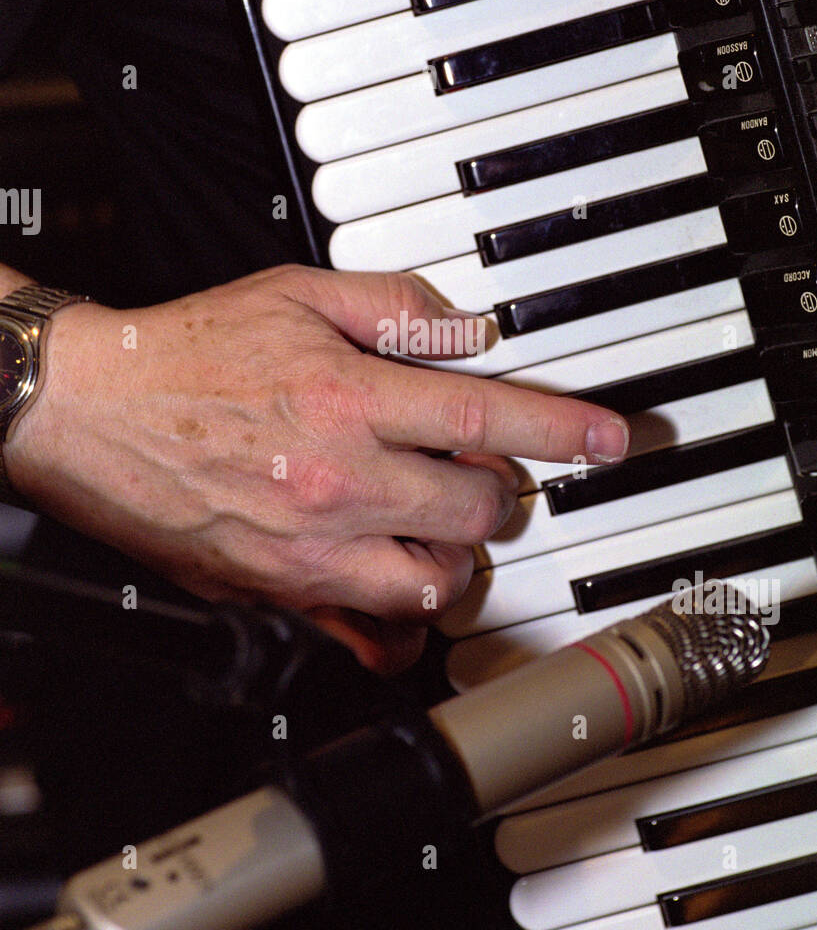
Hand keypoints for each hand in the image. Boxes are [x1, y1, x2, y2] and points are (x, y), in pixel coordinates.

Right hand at [5, 265, 628, 672]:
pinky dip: (404, 624)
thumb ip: (393, 307)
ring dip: (459, 550)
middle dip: (501, 488)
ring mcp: (307, 547)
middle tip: (485, 467)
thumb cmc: (185, 354)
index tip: (611, 439)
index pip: (487, 417)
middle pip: (476, 509)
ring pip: (437, 580)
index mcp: (346, 399)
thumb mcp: (294, 294)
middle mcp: (336, 481)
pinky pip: (366, 634)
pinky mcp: (276, 589)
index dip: (564, 428)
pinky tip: (407, 592)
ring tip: (441, 517)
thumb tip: (470, 329)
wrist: (91, 411)